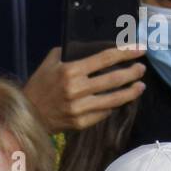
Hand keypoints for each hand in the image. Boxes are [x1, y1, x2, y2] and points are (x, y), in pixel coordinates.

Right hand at [23, 46, 145, 132]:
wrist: (28, 114)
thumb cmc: (40, 84)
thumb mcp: (51, 62)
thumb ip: (70, 53)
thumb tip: (94, 47)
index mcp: (70, 70)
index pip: (105, 58)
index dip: (126, 53)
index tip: (140, 50)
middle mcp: (77, 89)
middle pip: (114, 79)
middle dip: (132, 72)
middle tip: (142, 68)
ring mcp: (80, 108)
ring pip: (114, 99)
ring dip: (131, 92)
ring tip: (140, 86)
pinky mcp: (81, 123)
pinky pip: (104, 113)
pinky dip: (114, 105)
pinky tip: (120, 100)